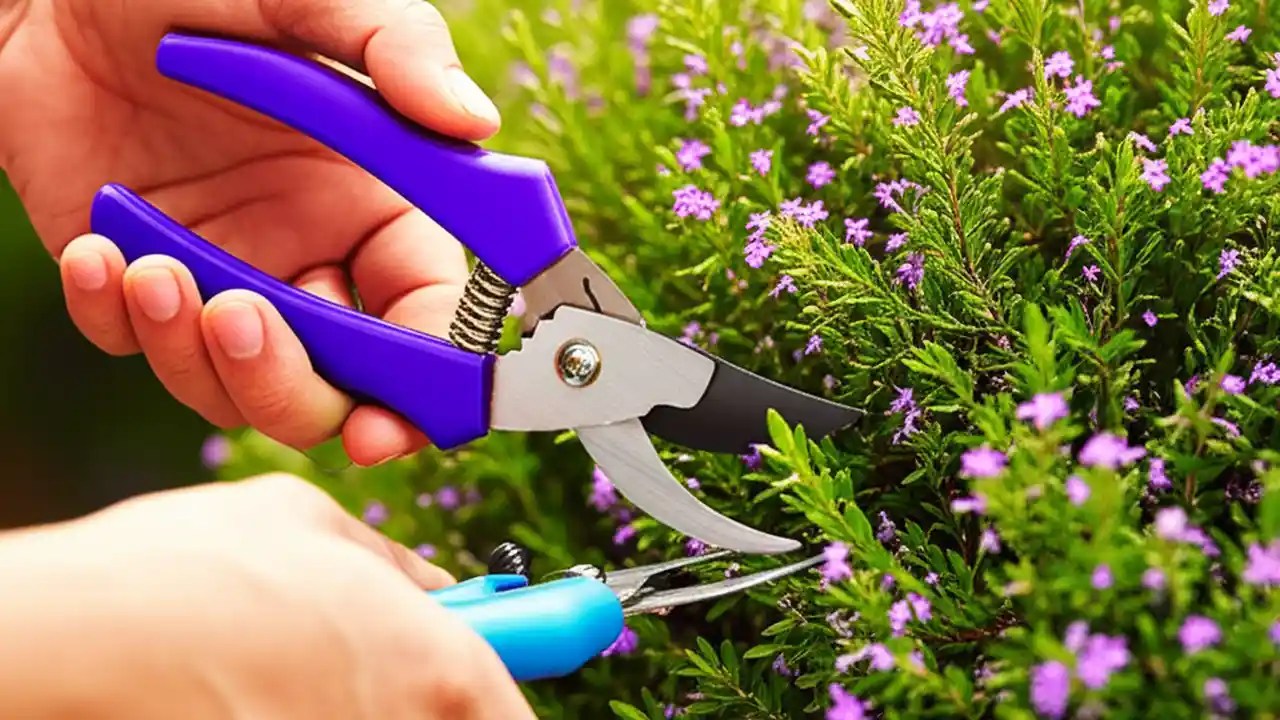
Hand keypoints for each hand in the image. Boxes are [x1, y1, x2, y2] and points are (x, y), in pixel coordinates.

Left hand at [0, 0, 500, 464]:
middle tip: (244, 324)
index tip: (396, 415)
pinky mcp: (142, 283)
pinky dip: (117, 320)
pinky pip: (136, 349)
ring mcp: (226, 278)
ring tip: (156, 271)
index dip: (425, 382)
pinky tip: (101, 255)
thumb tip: (474, 121)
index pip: (426, 320)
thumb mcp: (305, 1)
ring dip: (196, 355)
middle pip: (337, 389)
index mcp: (374, 209)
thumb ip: (396, 49)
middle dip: (294, 385)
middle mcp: (311, 259)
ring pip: (236, 392)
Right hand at [0, 474, 535, 718]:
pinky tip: (267, 673)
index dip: (525, 669)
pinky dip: (323, 704)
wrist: (84, 637)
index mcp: (438, 667)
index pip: (518, 711)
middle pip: (460, 719)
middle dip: (438, 684)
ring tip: (306, 651)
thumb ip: (392, 564)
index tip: (538, 645)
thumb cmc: (195, 573)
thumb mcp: (313, 523)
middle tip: (390, 645)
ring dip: (372, 693)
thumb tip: (432, 585)